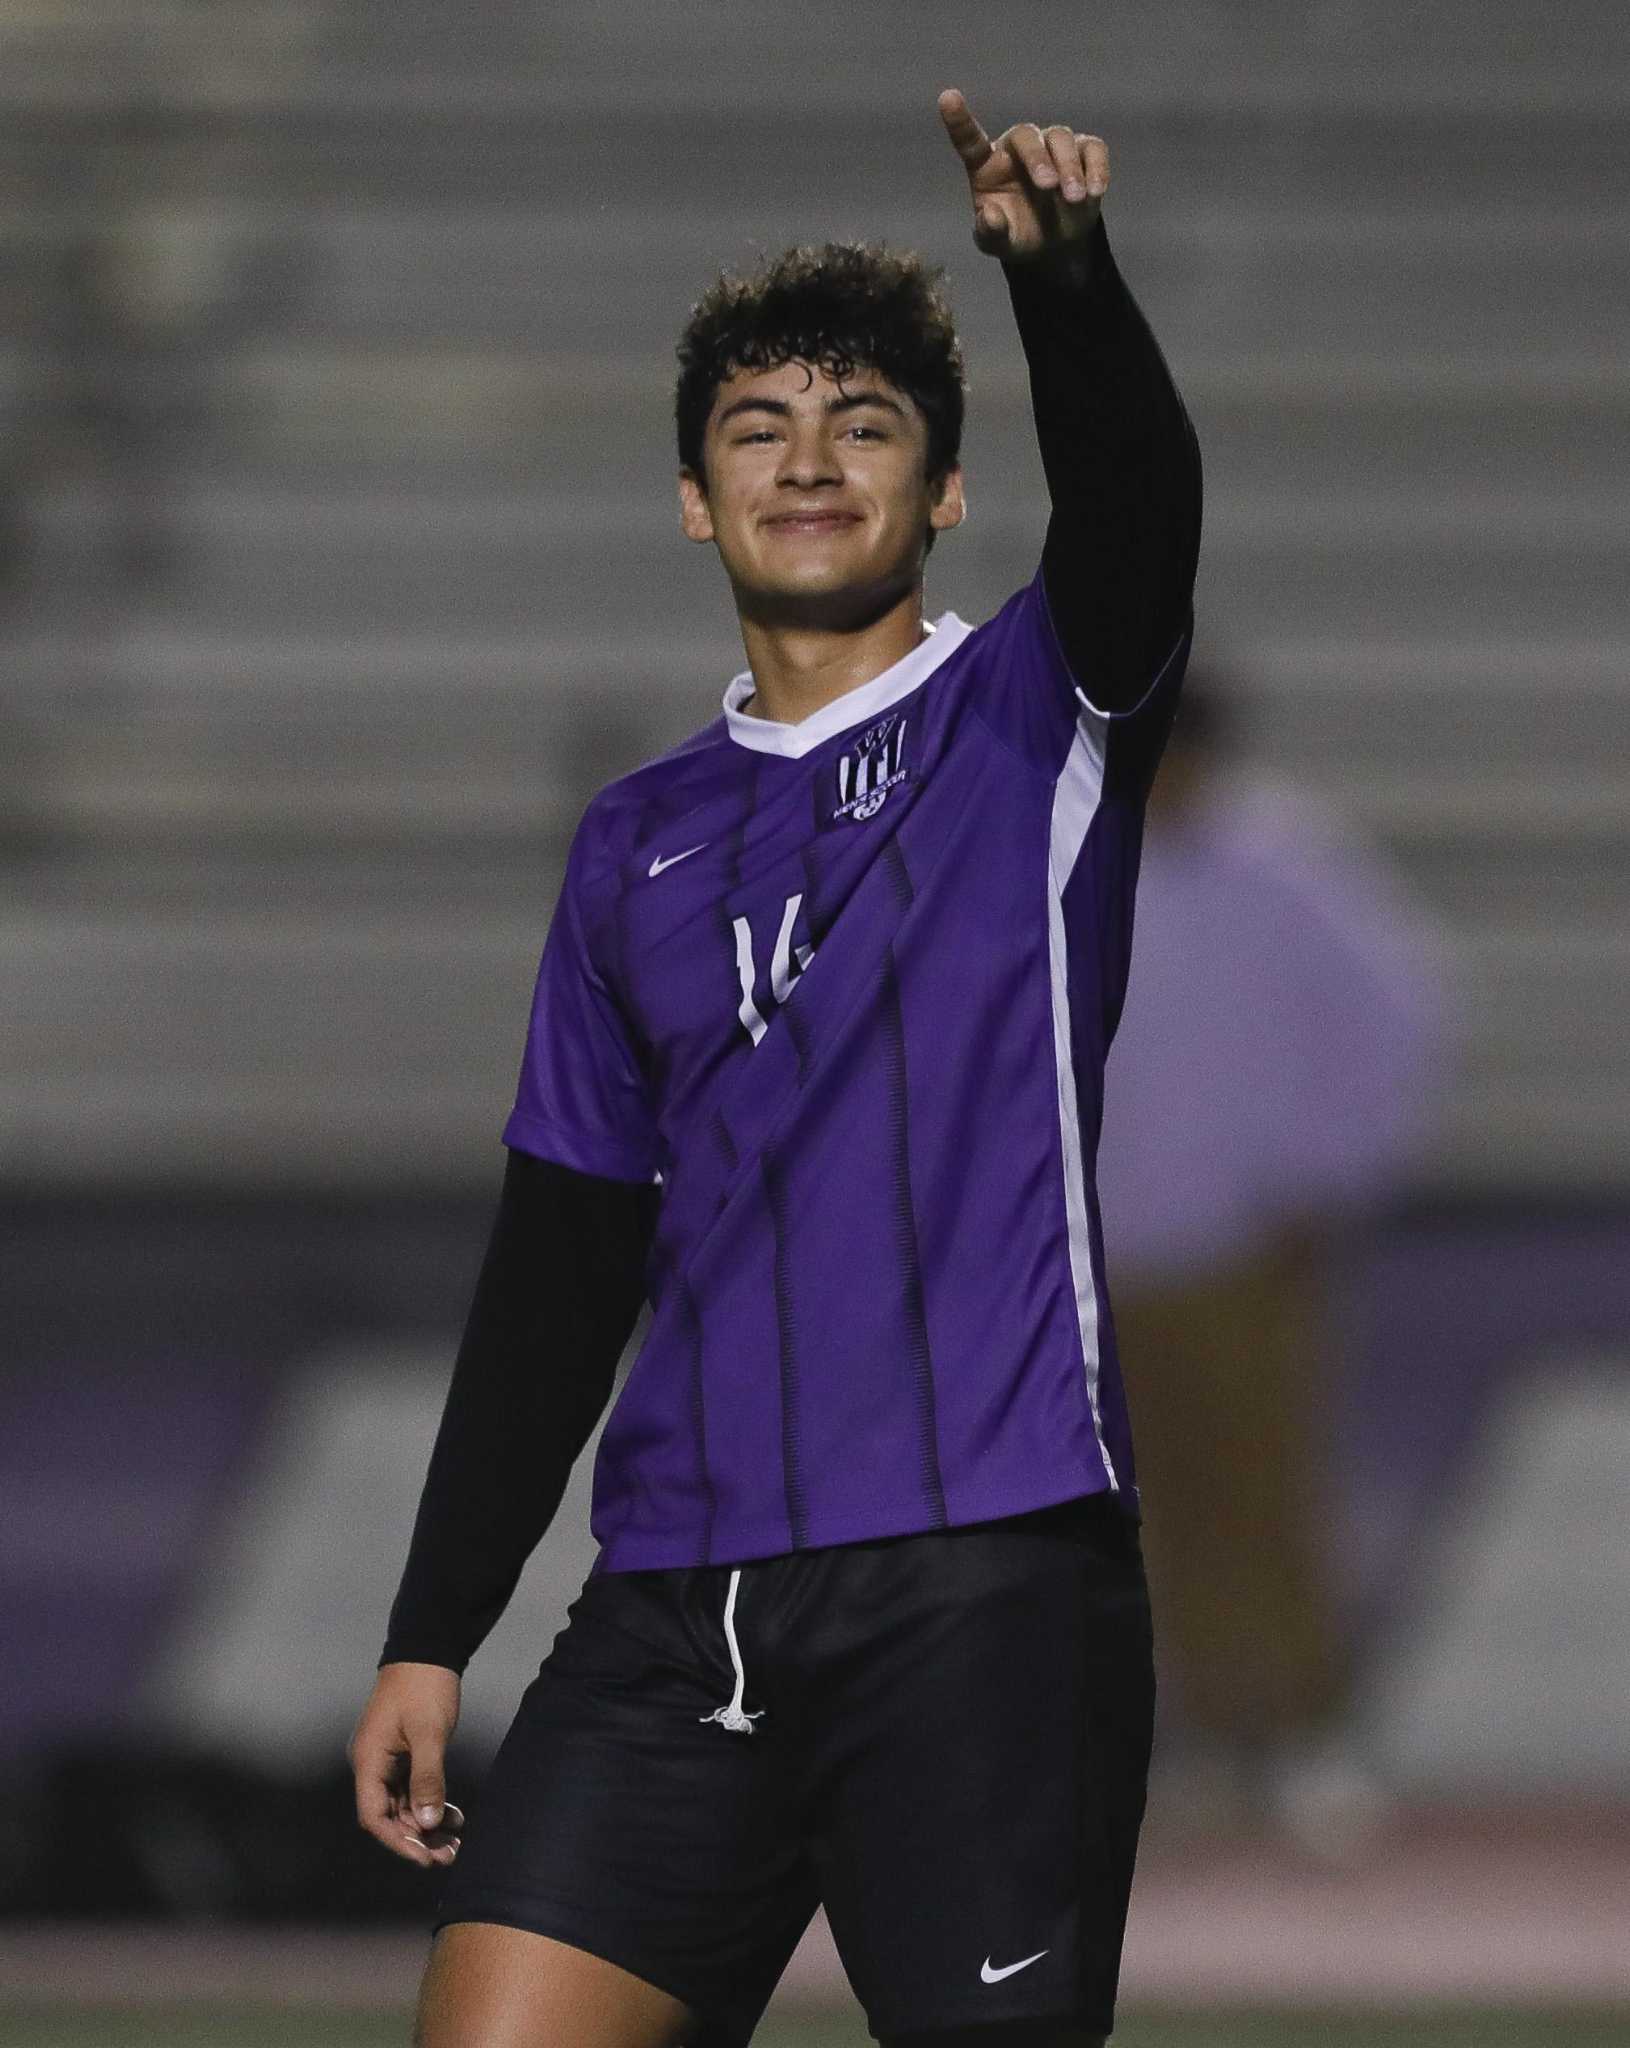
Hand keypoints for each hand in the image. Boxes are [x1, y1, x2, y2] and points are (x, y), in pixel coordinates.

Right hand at [349, 1661, 464, 1868]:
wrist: (428, 1648)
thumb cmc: (426, 1687)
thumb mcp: (430, 1734)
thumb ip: (427, 1778)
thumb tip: (426, 1824)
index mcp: (368, 1760)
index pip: (374, 1816)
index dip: (398, 1841)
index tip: (425, 1858)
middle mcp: (371, 1764)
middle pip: (388, 1816)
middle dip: (417, 1838)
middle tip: (449, 1855)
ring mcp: (385, 1759)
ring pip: (402, 1805)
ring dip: (425, 1825)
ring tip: (454, 1843)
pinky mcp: (401, 1754)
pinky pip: (411, 1789)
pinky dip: (430, 1803)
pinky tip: (454, 1816)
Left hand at [937, 87, 1107, 265]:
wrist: (1052, 244)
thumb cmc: (1016, 235)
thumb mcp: (997, 243)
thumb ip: (990, 231)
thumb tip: (990, 215)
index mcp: (987, 165)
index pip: (970, 140)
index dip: (959, 120)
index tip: (947, 98)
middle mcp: (1018, 149)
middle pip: (1026, 136)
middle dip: (1038, 158)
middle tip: (1048, 186)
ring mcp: (1051, 146)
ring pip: (1061, 138)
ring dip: (1069, 167)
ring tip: (1074, 199)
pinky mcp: (1083, 152)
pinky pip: (1092, 148)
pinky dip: (1096, 167)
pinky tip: (1096, 192)